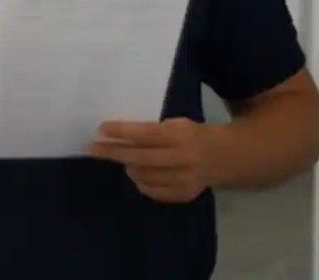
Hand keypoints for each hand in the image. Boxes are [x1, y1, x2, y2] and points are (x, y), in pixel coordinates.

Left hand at [89, 118, 215, 203]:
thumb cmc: (191, 135)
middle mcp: (182, 158)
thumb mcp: (175, 124)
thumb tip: (117, 136)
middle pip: (139, 158)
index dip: (121, 132)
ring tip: (124, 161)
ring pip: (143, 177)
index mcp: (180, 135)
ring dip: (128, 167)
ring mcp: (184, 179)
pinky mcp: (184, 194)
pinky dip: (141, 183)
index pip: (144, 134)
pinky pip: (153, 191)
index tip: (101, 129)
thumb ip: (151, 131)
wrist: (223, 157)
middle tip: (95, 149)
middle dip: (114, 152)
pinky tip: (139, 175)